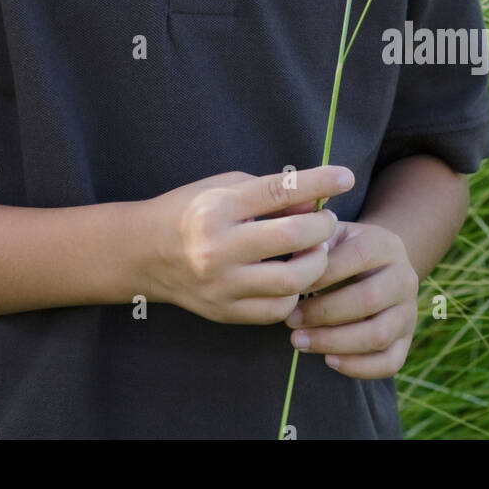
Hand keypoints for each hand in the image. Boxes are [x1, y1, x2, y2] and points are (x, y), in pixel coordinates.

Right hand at [136, 166, 353, 324]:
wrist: (143, 253)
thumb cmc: (189, 210)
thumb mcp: (223, 187)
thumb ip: (269, 194)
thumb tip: (314, 204)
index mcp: (219, 207)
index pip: (280, 190)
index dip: (319, 181)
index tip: (345, 177)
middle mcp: (220, 246)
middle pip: (293, 237)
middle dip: (323, 228)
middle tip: (327, 221)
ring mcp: (222, 284)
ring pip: (292, 281)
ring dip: (316, 264)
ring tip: (315, 252)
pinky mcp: (225, 312)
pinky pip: (277, 310)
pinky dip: (294, 294)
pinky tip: (292, 279)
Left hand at [283, 221, 418, 377]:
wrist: (378, 267)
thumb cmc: (344, 251)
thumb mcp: (333, 236)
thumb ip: (316, 244)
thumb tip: (296, 261)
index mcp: (386, 245)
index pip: (356, 258)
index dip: (322, 274)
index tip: (291, 287)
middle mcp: (405, 278)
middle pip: (368, 300)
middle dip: (323, 313)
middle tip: (290, 320)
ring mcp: (409, 312)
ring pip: (378, 335)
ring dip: (334, 342)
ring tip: (299, 341)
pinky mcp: (407, 341)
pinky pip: (389, 362)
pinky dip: (358, 367)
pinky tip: (328, 360)